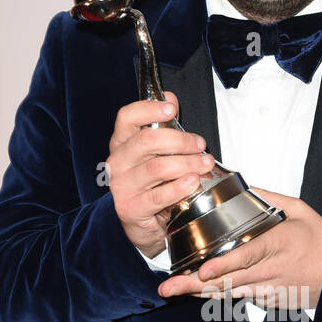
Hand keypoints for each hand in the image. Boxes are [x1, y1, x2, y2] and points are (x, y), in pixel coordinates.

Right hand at [105, 91, 216, 256]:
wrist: (142, 225)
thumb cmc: (151, 186)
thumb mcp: (156, 154)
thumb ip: (163, 126)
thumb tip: (170, 96)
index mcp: (121, 144)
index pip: (127, 118)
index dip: (149, 109)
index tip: (171, 108)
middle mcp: (117, 163)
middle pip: (147, 141)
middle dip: (180, 140)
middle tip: (200, 145)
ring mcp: (122, 186)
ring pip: (157, 167)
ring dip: (186, 163)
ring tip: (204, 163)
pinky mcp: (132, 208)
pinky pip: (159, 195)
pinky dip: (179, 187)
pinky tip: (193, 181)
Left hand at [156, 188, 321, 308]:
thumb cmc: (320, 239)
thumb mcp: (300, 210)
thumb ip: (269, 198)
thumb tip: (242, 186)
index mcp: (279, 244)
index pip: (248, 256)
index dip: (224, 265)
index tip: (202, 271)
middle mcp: (272, 270)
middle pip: (230, 280)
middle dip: (196, 285)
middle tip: (168, 287)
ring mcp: (270, 290)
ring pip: (230, 292)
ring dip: (200, 292)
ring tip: (173, 290)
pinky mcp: (270, 301)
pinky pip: (240, 298)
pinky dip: (218, 295)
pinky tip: (195, 292)